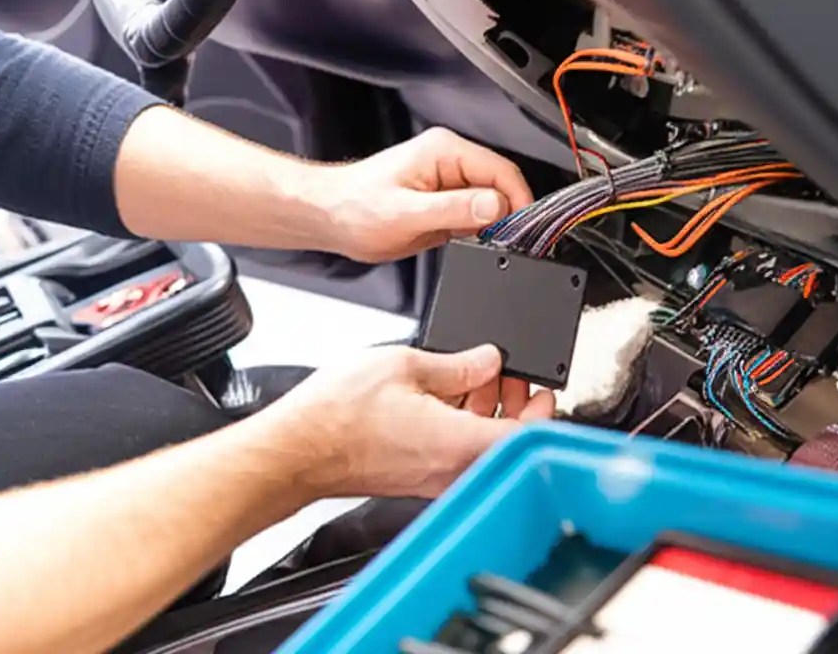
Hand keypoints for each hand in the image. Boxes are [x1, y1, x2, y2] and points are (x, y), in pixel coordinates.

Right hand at [273, 345, 554, 497]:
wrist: (295, 451)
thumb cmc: (337, 417)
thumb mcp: (404, 365)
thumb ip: (456, 363)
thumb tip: (486, 359)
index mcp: (460, 443)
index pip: (526, 435)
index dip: (542, 409)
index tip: (543, 386)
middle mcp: (452, 469)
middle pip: (505, 442)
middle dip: (514, 402)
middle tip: (509, 372)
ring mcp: (433, 479)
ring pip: (479, 446)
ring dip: (485, 411)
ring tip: (473, 375)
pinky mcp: (414, 479)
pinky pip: (453, 452)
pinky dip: (459, 424)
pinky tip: (443, 395)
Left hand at [320, 128, 534, 262]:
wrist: (329, 217)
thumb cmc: (354, 208)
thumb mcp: (406, 213)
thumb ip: (453, 209)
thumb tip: (495, 206)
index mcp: (444, 152)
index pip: (502, 171)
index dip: (518, 201)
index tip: (521, 230)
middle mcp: (450, 162)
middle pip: (501, 187)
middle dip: (503, 216)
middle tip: (496, 242)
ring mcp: (448, 183)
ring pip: (490, 204)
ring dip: (487, 226)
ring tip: (461, 239)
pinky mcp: (444, 202)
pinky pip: (474, 216)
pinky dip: (473, 232)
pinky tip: (454, 240)